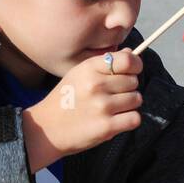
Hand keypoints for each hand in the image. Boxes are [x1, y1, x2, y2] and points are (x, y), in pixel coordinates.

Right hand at [21, 50, 142, 171]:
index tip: (132, 72)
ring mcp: (102, 106)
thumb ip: (105, 64)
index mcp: (89, 68)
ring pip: (136, 99)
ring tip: (112, 109)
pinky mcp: (107, 126)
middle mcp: (96, 84)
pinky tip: (116, 120)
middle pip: (134, 81)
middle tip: (112, 96)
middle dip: (127, 89)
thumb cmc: (65, 100)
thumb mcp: (79, 74)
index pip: (128, 60)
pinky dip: (129, 120)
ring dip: (129, 105)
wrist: (46, 129)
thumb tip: (132, 53)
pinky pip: (135, 118)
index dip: (135, 66)